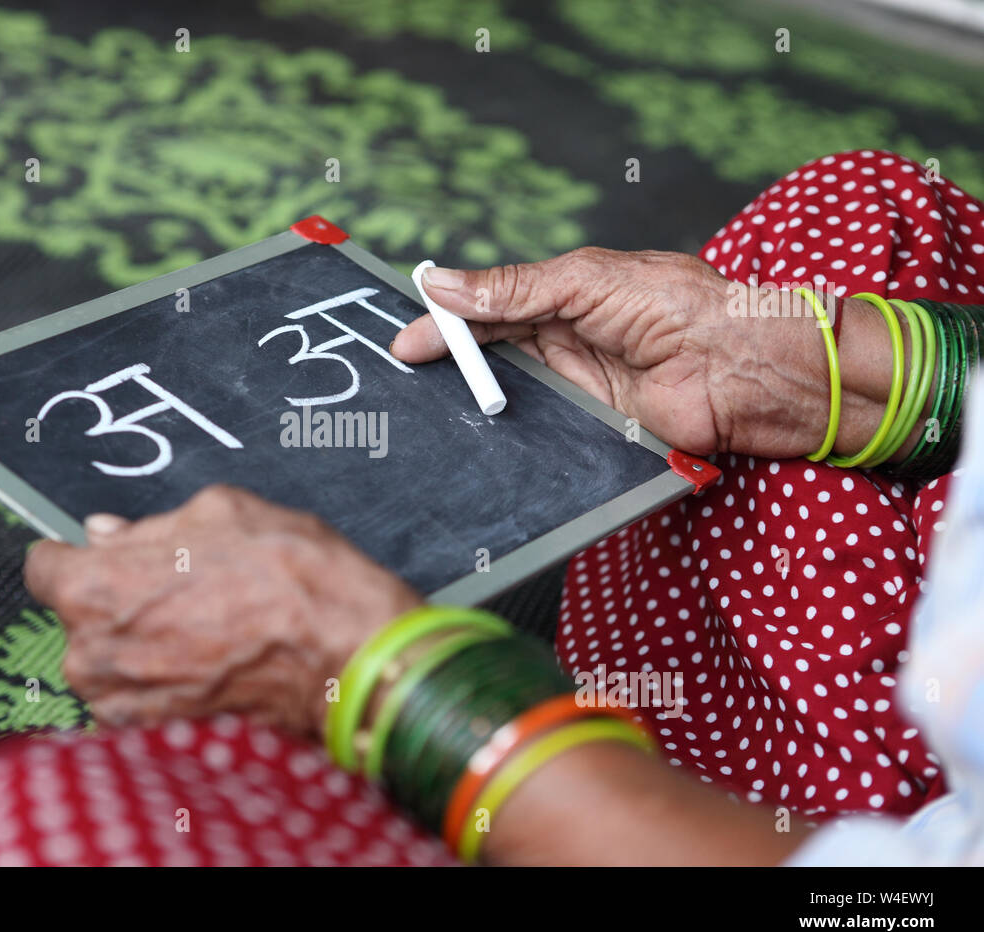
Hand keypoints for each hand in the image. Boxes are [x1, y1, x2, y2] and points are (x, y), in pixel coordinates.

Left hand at [24, 485, 420, 735]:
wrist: (344, 656)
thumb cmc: (288, 581)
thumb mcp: (217, 514)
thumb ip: (145, 528)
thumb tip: (107, 532)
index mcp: (92, 588)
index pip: (41, 567)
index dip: (75, 557)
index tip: (104, 558)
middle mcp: (91, 654)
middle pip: (79, 618)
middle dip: (117, 602)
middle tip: (179, 590)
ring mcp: (121, 705)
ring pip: (109, 661)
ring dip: (140, 646)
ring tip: (205, 628)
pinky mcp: (154, 736)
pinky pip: (138, 699)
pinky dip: (164, 683)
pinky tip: (211, 663)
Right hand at [390, 248, 848, 458]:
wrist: (744, 371)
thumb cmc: (682, 307)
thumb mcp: (587, 280)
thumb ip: (514, 288)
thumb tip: (442, 285)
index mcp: (560, 297)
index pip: (485, 309)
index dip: (443, 323)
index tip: (402, 340)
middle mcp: (561, 344)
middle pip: (486, 356)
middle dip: (445, 364)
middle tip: (399, 375)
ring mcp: (572, 392)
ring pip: (504, 398)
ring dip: (469, 401)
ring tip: (421, 408)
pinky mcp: (585, 433)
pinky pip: (535, 436)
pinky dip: (504, 438)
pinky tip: (471, 437)